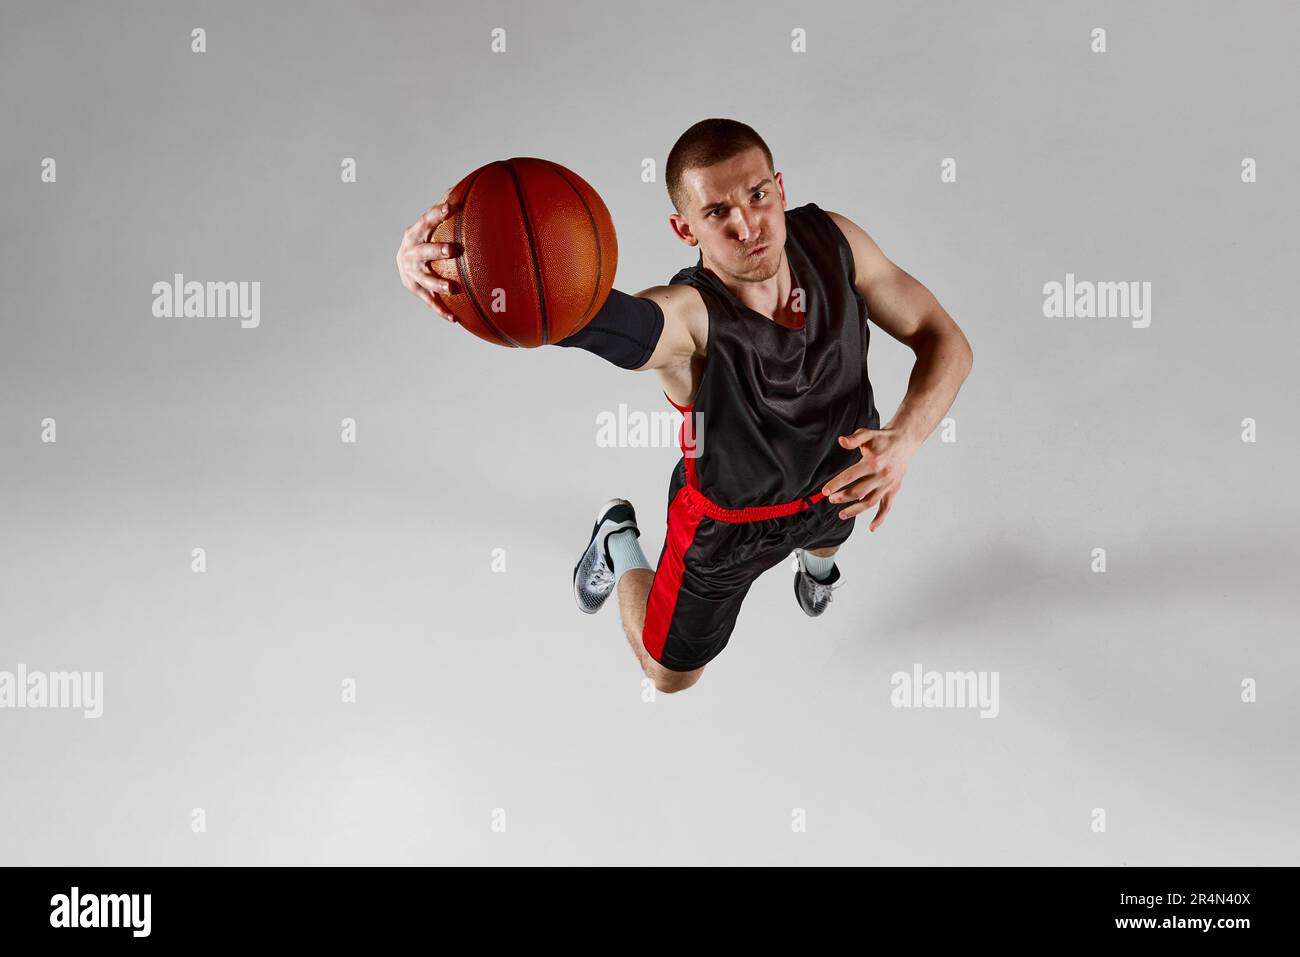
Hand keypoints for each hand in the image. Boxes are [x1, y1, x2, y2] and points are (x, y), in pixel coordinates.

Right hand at [396, 189, 461, 322]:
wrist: (403, 263)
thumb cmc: (424, 238)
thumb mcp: (428, 224)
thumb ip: (441, 208)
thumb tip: (457, 188)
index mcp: (415, 233)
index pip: (426, 220)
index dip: (436, 213)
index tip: (450, 206)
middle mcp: (411, 253)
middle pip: (423, 251)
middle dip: (437, 250)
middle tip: (452, 249)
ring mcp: (412, 273)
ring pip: (425, 279)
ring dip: (437, 283)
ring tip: (452, 288)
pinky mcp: (416, 289)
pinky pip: (429, 301)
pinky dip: (440, 310)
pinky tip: (454, 319)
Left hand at [821, 426, 917, 530]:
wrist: (904, 441)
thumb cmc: (882, 438)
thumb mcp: (867, 434)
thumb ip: (854, 438)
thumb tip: (841, 441)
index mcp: (873, 462)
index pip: (850, 476)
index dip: (836, 484)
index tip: (825, 491)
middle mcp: (881, 475)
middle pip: (858, 491)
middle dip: (842, 497)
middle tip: (831, 499)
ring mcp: (888, 484)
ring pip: (870, 502)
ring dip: (855, 510)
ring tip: (841, 515)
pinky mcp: (893, 489)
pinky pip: (887, 507)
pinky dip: (880, 519)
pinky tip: (871, 528)